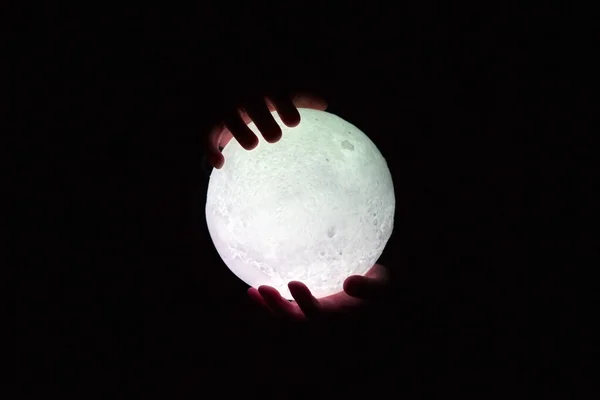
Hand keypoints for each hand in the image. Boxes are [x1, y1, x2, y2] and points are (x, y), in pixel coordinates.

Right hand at [205, 93, 327, 168]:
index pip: (275, 93)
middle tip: (275, 137)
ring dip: (239, 130)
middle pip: (251, 104)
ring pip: (228, 118)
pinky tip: (219, 164)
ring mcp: (225, 108)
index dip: (284, 105)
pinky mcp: (210, 121)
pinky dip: (210, 149)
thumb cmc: (257, 91)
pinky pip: (207, 134)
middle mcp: (243, 96)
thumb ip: (299, 97)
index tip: (294, 122)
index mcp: (263, 88)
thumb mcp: (276, 90)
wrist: (218, 77)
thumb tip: (324, 104)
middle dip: (262, 119)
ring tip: (253, 145)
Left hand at [247, 263, 389, 320]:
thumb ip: (368, 286)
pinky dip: (268, 302)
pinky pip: (283, 307)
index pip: (319, 312)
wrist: (376, 291)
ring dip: (268, 306)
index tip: (293, 282)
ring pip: (285, 315)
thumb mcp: (381, 285)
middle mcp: (322, 317)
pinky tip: (254, 290)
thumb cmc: (380, 287)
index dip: (305, 301)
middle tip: (263, 288)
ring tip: (252, 291)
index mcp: (338, 313)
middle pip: (296, 318)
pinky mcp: (304, 305)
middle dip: (278, 306)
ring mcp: (311, 312)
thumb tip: (350, 283)